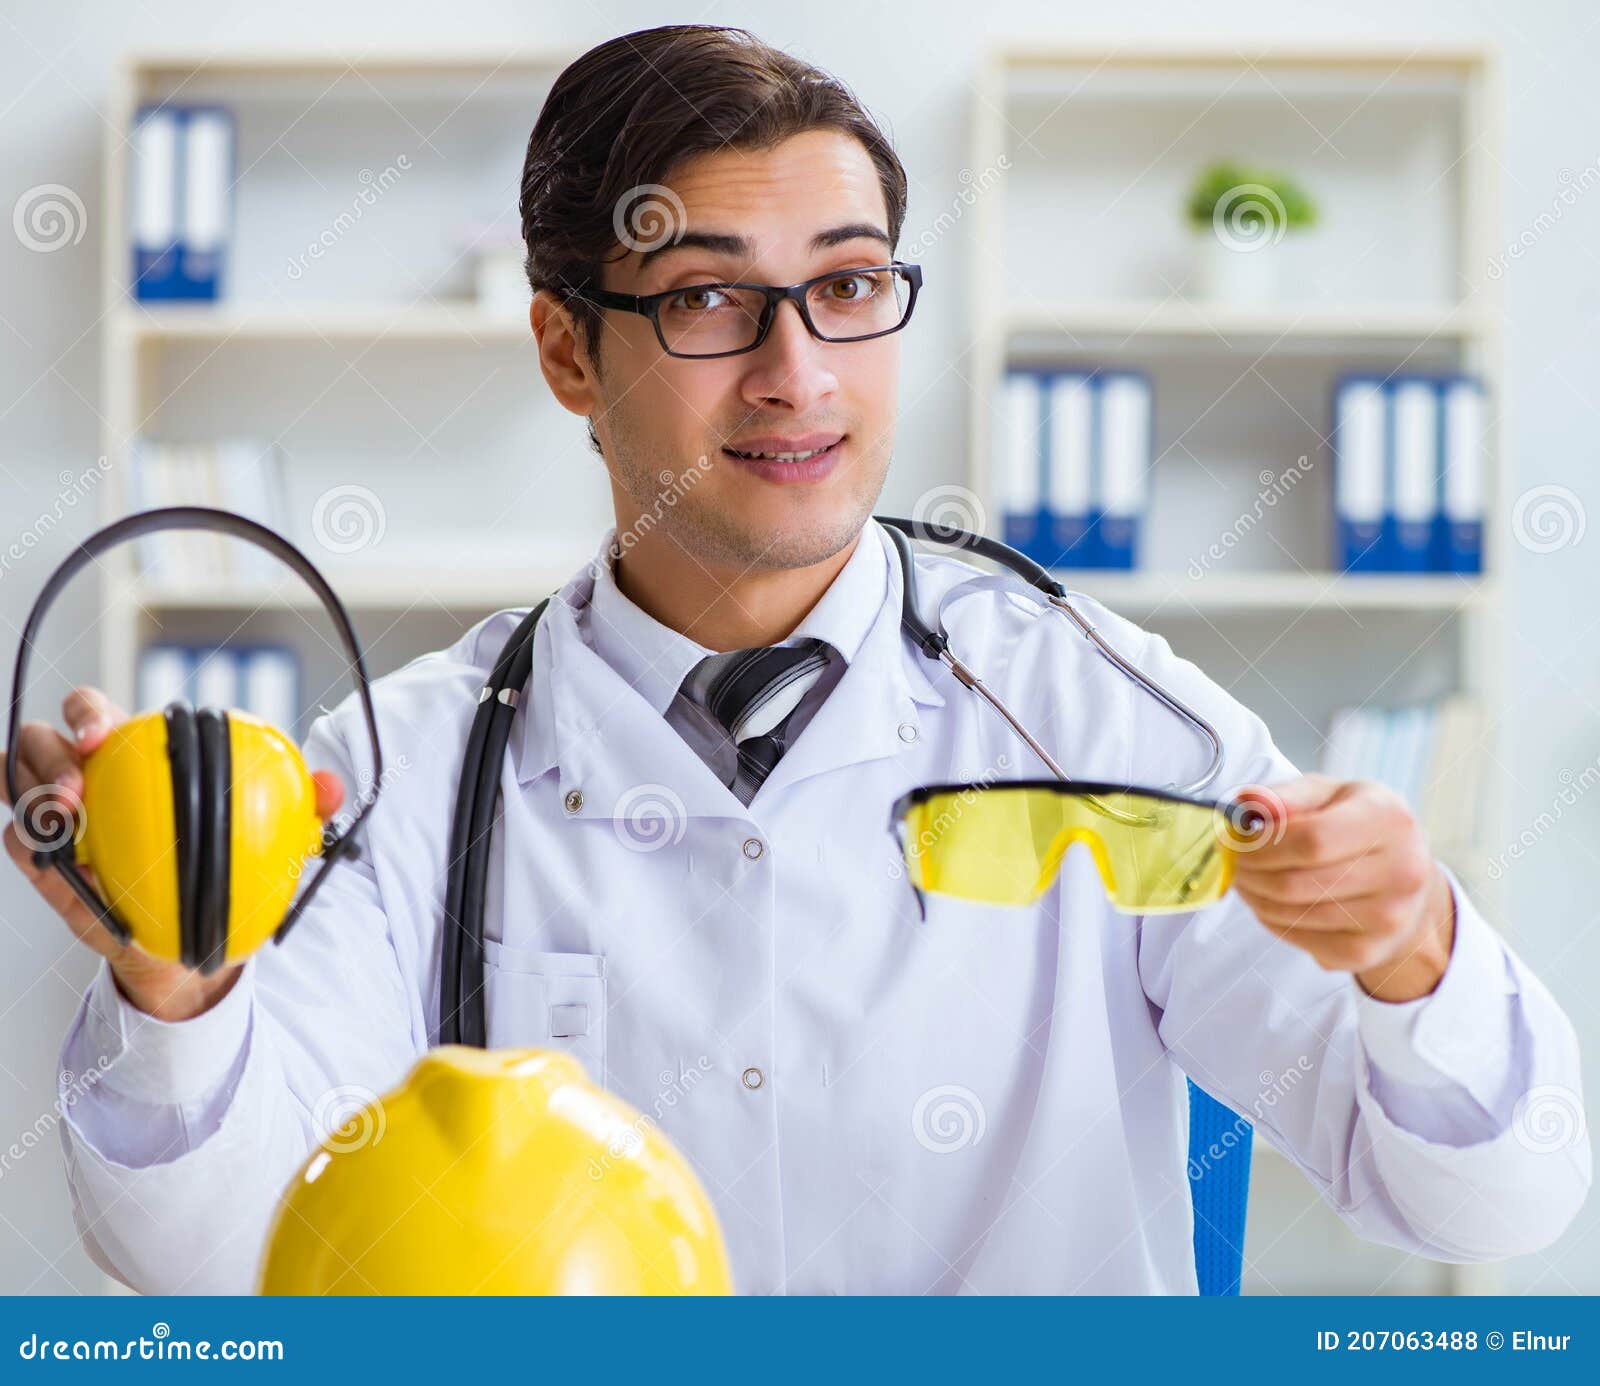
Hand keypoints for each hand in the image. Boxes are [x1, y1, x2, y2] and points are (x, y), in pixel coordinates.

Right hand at [3, 686, 344, 1021]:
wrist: (186, 937)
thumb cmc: (218, 863)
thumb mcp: (263, 838)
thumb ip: (299, 809)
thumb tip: (332, 788)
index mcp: (126, 757)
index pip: (92, 715)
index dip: (87, 714)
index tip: (103, 735)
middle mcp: (81, 779)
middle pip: (40, 742)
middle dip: (51, 750)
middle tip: (81, 778)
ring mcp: (54, 820)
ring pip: (19, 784)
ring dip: (36, 793)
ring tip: (67, 817)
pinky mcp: (42, 865)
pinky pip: (21, 844)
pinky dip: (31, 844)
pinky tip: (57, 857)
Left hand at [1227, 774, 1455, 1002]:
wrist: (1404, 879)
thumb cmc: (1356, 827)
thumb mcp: (1329, 794)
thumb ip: (1287, 795)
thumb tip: (1248, 802)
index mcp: (1387, 819)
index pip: (1310, 839)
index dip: (1261, 845)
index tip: (1234, 842)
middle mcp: (1400, 870)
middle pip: (1295, 883)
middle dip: (1249, 873)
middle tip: (1233, 864)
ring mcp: (1389, 917)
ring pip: (1293, 914)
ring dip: (1255, 898)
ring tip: (1248, 880)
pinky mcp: (1370, 952)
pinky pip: (1302, 940)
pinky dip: (1273, 922)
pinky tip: (1271, 904)